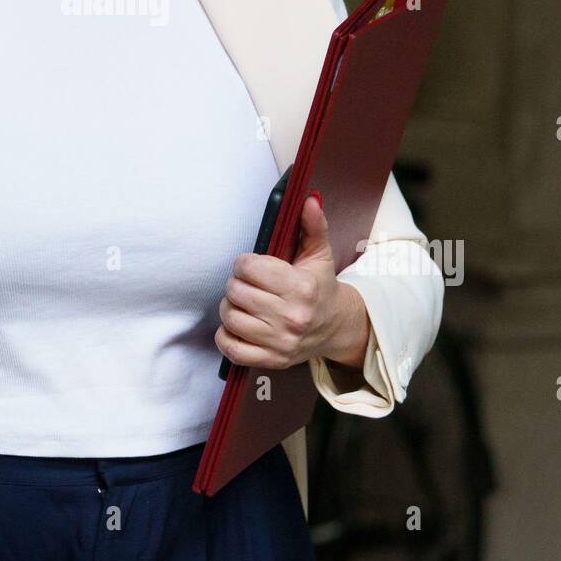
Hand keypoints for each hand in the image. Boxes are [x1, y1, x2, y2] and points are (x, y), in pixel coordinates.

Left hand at [214, 193, 370, 372]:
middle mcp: (291, 317)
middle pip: (236, 292)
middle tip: (246, 284)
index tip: (251, 265)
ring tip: (242, 302)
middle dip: (236, 283)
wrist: (335, 327)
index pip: (249, 268)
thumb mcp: (319, 254)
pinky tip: (237, 325)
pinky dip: (226, 336)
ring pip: (230, 318)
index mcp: (301, 288)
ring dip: (230, 307)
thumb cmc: (320, 287)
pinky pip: (231, 349)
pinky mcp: (271, 360)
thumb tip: (308, 199)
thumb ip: (313, 225)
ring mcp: (280, 342)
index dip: (244, 263)